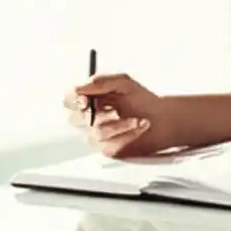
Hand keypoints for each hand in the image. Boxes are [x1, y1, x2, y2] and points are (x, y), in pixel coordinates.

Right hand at [63, 73, 178, 157]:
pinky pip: (111, 145)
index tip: (85, 100)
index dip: (73, 100)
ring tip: (138, 119)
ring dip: (121, 125)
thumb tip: (81, 87)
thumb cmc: (141, 99)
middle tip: (115, 110)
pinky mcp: (108, 150)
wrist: (162, 119)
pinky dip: (129, 135)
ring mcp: (96, 136)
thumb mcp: (124, 82)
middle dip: (99, 114)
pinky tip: (140, 128)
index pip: (69, 99)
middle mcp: (88, 119)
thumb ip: (102, 81)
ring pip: (97, 133)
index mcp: (89, 99)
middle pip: (76, 119)